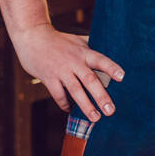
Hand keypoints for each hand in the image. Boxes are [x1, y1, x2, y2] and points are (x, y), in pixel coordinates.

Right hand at [9, 24, 123, 122]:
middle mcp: (74, 62)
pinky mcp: (49, 78)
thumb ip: (91, 47)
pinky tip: (70, 110)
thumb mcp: (77, 40)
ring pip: (75, 91)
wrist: (32, 37)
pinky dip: (65, 104)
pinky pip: (58, 95)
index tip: (122, 77)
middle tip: (111, 110)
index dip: (111, 68)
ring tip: (95, 118)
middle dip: (101, 96)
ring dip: (86, 106)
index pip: (100, 60)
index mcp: (83, 53)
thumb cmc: (58, 40)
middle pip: (90, 80)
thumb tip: (108, 48)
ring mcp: (61, 71)